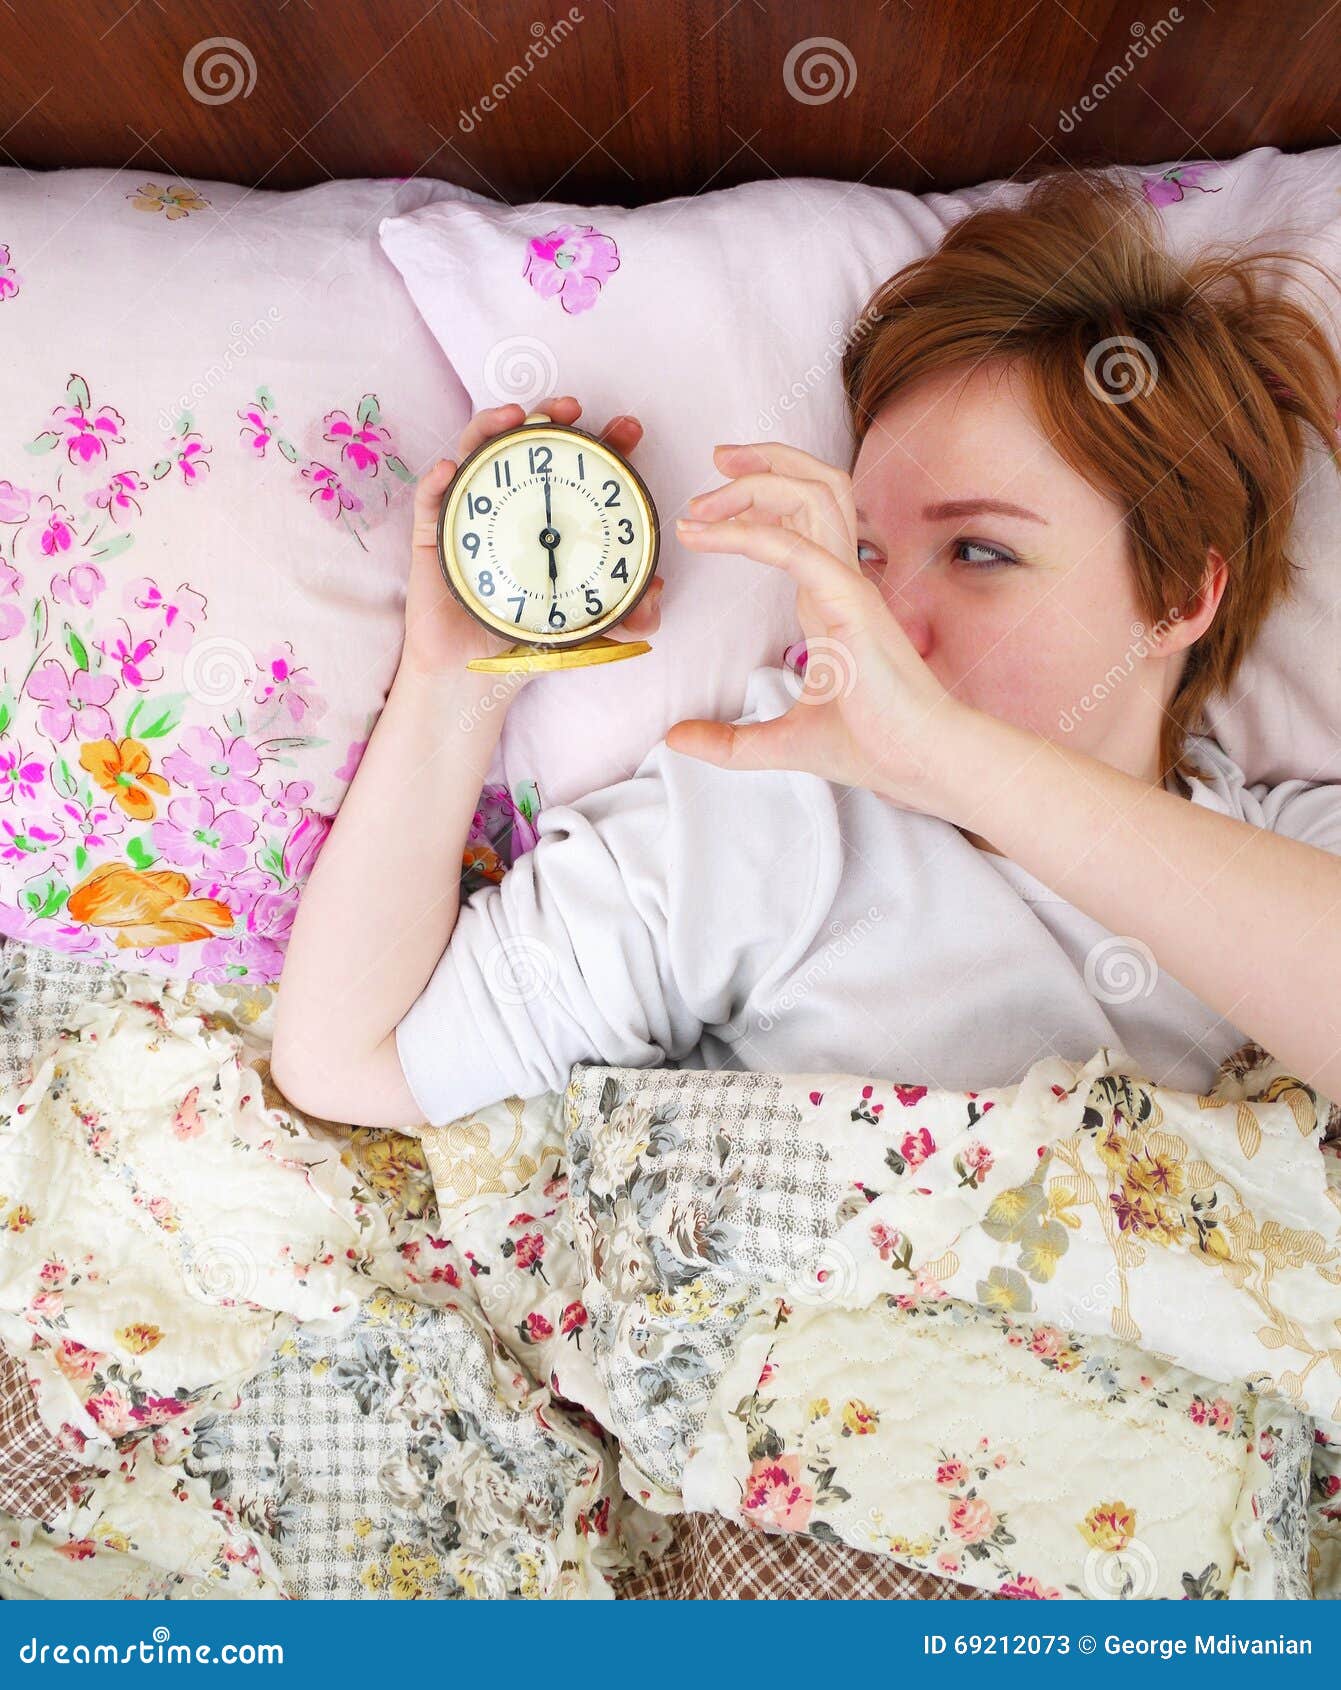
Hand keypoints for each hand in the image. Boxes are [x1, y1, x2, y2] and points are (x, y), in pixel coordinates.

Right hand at [402, 396, 663, 682]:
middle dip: (549, 419)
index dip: (603, 444)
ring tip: (514, 417)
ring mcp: (468, 515)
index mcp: (549, 519)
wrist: (473, 674)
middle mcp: (509, 507)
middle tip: (572, 409)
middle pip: (525, 448)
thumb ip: (628, 615)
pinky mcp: (431, 537)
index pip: (577, 470)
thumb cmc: (525, 639)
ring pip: (474, 456)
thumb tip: (658, 591)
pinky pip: (428, 501)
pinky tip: (451, 468)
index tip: (628, 429)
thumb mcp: (588, 626)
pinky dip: (436, 480)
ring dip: (491, 428)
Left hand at [668, 441, 974, 812]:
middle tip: (714, 464)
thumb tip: (676, 737)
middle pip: (812, 488)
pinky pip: (797, 547)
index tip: (705, 510)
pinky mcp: (852, 601)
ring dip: (755, 484)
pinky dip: (750, 532)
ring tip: (706, 495)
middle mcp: (842, 580)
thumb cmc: (874, 746)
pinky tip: (708, 535)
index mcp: (832, 597)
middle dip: (761, 465)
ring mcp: (851, 584)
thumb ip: (728, 741)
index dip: (756, 500)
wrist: (919, 762)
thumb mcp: (781, 742)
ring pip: (813, 496)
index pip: (801, 521)